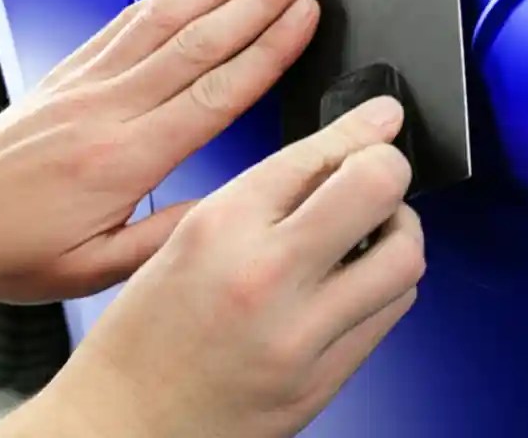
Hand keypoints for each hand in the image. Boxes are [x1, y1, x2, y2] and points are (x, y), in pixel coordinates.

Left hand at [0, 0, 320, 301]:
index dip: (268, 48)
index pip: (214, 92)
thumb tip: (227, 208)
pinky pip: (130, 17)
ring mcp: (89, 81)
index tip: (306, 12)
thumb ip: (164, 239)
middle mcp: (109, 107)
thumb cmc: (10, 249)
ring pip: (168, 15)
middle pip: (200, 38)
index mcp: (123, 160)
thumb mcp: (91, 271)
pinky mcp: (73, 69)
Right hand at [13, 97, 425, 437]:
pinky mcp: (323, 381)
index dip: (364, 129)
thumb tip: (332, 160)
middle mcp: (265, 277)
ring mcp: (301, 336)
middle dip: (390, 171)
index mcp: (219, 228)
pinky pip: (389, 317)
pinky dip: (384, 289)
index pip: (317, 155)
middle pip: (377, 191)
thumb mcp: (180, 242)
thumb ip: (258, 200)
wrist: (124, 426)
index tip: (384, 120)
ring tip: (371, 236)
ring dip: (398, 236)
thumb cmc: (140, 340)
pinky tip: (355, 285)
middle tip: (379, 176)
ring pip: (404, 259)